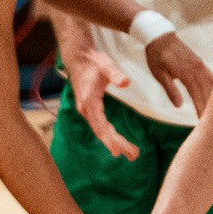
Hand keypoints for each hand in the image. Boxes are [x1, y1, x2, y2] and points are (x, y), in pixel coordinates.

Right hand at [61, 40, 139, 160]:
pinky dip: (108, 135)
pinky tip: (116, 142)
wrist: (78, 57)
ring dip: (113, 142)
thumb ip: (115, 74)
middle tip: (134, 156)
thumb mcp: (106, 65)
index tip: (122, 151)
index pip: (102, 127)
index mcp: (89, 102)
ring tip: (129, 153)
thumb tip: (126, 82)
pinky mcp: (89, 108)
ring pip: (100, 131)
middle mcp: (85, 109)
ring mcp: (86, 110)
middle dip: (117, 145)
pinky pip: (99, 126)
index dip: (112, 140)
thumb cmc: (93, 61)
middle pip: (102, 133)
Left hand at [144, 33, 212, 116]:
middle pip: (209, 91)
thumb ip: (170, 89)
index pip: (198, 95)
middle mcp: (197, 69)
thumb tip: (179, 106)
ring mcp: (200, 65)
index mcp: (186, 73)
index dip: (203, 108)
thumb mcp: (159, 74)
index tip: (206, 122)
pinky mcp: (200, 63)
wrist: (160, 36)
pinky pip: (212, 76)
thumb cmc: (157, 56)